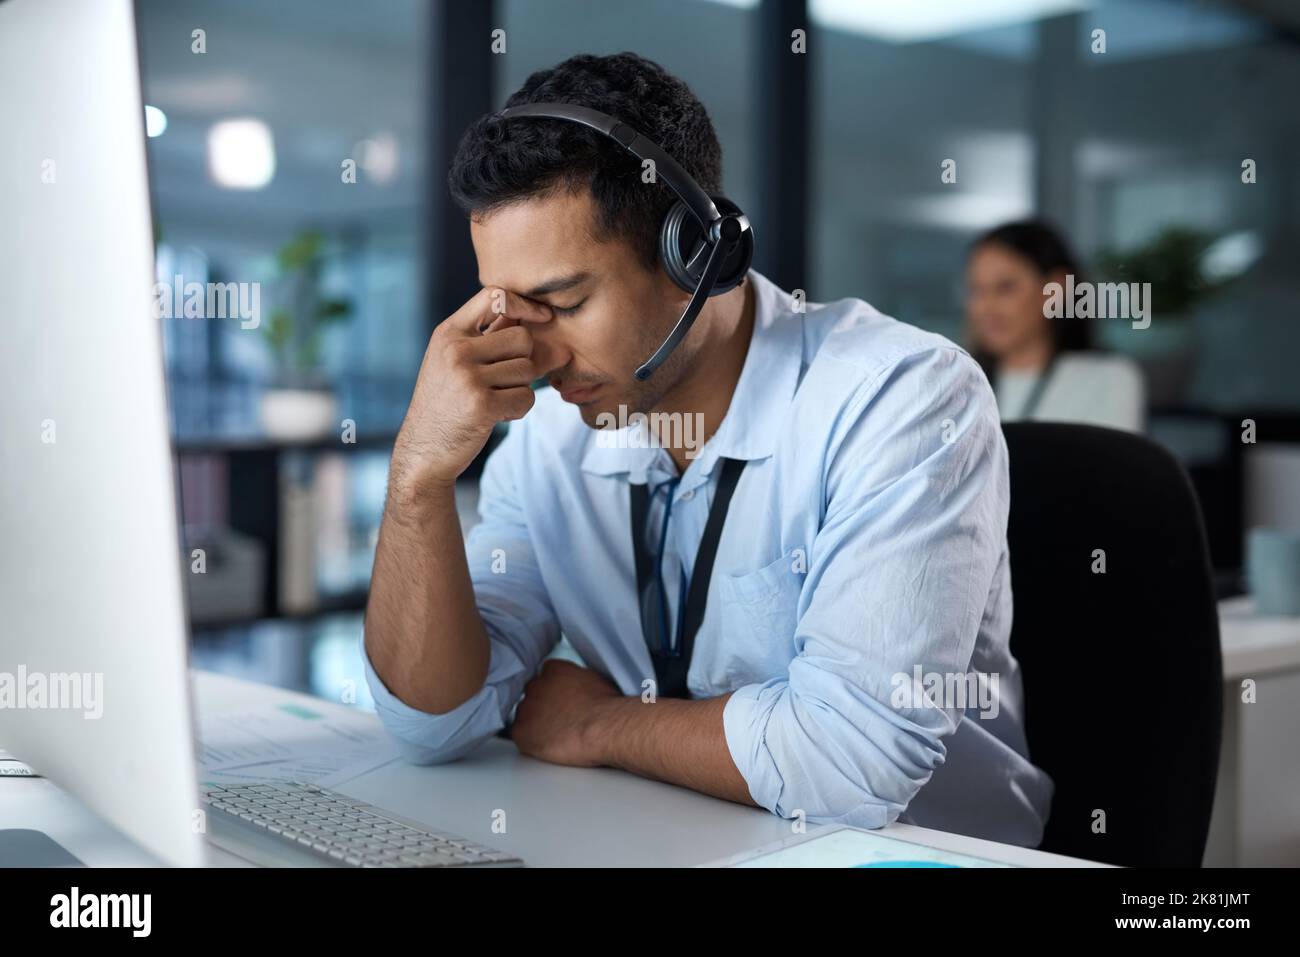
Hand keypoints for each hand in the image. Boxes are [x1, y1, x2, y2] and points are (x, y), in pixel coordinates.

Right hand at [390, 287, 551, 498]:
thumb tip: (549, 324)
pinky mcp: (481, 405)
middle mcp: (456, 350)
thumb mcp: (457, 363)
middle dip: (524, 361)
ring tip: (497, 399)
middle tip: (504, 382)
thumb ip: (492, 340)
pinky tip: (499, 415)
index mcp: (448, 333)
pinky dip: (520, 409)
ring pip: (528, 369)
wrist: (424, 450)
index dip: (525, 304)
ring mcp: (467, 377)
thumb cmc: (448, 403)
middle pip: (522, 338)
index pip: (494, 296)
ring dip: (521, 388)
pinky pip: (527, 396)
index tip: (543, 317)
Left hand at [511, 660, 622, 766]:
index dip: (555, 691)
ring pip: (525, 715)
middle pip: (533, 694)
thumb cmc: (605, 706)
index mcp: (553, 669)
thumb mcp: (594, 679)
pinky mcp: (521, 731)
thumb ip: (575, 678)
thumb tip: (574, 686)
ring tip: (558, 734)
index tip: (562, 702)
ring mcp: (526, 708)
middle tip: (560, 719)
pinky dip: (532, 742)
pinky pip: (520, 736)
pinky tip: (550, 745)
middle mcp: (535, 685)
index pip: (545, 676)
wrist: (603, 726)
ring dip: (536, 724)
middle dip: (543, 706)